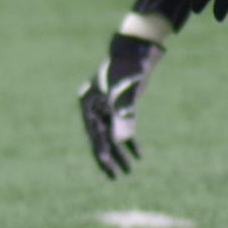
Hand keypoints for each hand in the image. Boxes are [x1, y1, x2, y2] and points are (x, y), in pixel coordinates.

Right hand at [78, 33, 162, 177]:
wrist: (136, 51)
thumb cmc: (126, 69)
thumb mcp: (124, 94)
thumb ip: (122, 118)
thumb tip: (121, 143)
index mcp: (88, 103)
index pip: (93, 133)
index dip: (100, 151)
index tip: (108, 168)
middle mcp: (96, 107)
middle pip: (101, 137)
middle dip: (109, 157)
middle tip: (115, 177)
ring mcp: (107, 107)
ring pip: (113, 135)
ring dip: (121, 153)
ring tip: (128, 171)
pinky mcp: (120, 106)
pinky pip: (124, 128)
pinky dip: (131, 140)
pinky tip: (139, 155)